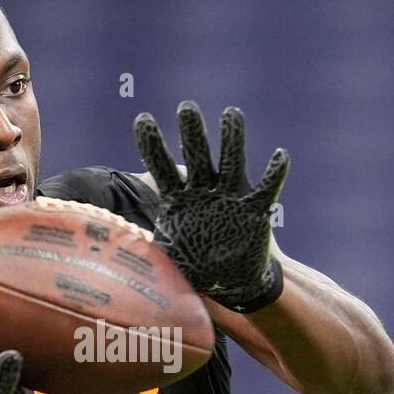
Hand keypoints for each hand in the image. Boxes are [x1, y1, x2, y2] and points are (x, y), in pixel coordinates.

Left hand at [133, 100, 289, 312]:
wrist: (229, 286)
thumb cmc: (193, 269)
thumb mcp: (164, 257)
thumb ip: (145, 247)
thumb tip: (113, 246)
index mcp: (179, 198)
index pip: (161, 165)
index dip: (152, 144)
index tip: (143, 119)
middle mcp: (204, 191)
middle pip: (197, 154)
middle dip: (192, 131)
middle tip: (186, 107)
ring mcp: (230, 197)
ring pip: (232, 161)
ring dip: (233, 138)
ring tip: (232, 114)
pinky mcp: (255, 210)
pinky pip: (268, 188)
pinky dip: (275, 173)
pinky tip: (280, 156)